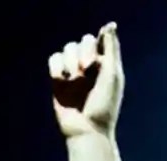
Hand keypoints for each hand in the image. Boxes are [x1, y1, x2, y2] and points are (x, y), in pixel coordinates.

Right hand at [49, 23, 123, 138]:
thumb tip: (110, 24)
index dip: (98, 43)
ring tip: (76, 80)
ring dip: (72, 61)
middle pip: (83, 40)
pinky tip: (63, 81)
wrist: (86, 130)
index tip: (99, 59)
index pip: (100, 39)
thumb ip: (111, 48)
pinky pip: (54, 59)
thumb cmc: (104, 104)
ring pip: (68, 48)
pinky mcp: (58, 79)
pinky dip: (58, 68)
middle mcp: (90, 65)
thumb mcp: (112, 74)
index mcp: (106, 63)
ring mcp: (73, 72)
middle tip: (88, 70)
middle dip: (85, 52)